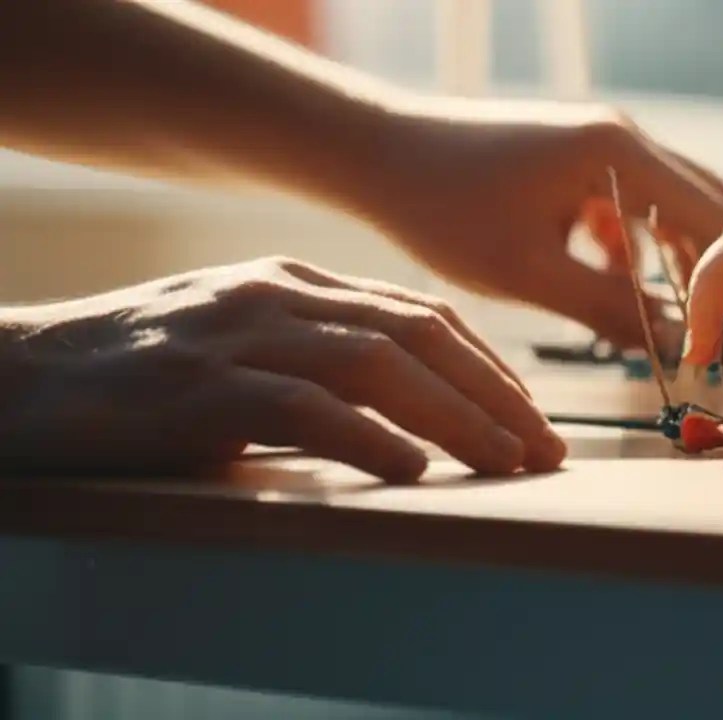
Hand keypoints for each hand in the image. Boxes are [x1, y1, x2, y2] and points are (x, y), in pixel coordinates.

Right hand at [0, 257, 564, 480]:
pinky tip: (415, 469)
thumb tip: (406, 409)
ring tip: (507, 462)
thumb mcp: (241, 344)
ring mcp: (239, 335)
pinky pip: (305, 408)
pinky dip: (369, 438)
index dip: (488, 366)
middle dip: (495, 393)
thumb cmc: (138, 370)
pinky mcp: (199, 387)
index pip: (419, 315)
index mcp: (294, 284)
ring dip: (456, 416)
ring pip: (378, 365)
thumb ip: (315, 356)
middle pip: (418, 335)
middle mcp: (278, 296)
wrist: (20, 373)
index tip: (531, 414)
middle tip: (546, 447)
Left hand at [355, 100, 722, 347]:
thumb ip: (610, 309)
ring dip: (667, 260)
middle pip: (701, 203)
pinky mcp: (578, 155)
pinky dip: (631, 245)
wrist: (381, 157)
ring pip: (666, 206)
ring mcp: (600, 140)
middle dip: (705, 269)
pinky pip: (629, 202)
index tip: (721, 336)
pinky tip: (608, 283)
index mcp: (617, 151)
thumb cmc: (446, 210)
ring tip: (658, 319)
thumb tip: (675, 346)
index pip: (709, 215)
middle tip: (706, 332)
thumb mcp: (531, 274)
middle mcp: (621, 134)